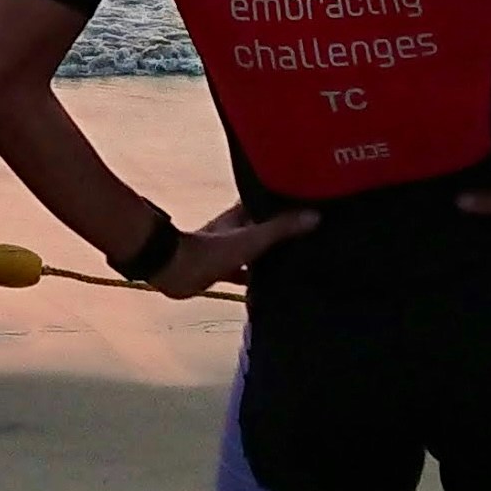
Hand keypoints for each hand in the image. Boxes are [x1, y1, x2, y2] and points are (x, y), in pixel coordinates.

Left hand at [152, 206, 316, 296]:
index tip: (308, 204)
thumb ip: (281, 228)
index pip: (267, 202)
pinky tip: (269, 287)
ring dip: (269, 256)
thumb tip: (315, 215)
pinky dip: (254, 278)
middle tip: (308, 237)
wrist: (175, 271)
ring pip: (254, 251)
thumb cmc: (211, 250)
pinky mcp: (221, 270)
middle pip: (263, 227)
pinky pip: (244, 272)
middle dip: (281, 232)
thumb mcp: (252, 238)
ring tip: (296, 262)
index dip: (285, 203)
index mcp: (241, 214)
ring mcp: (227, 249)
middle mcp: (235, 229)